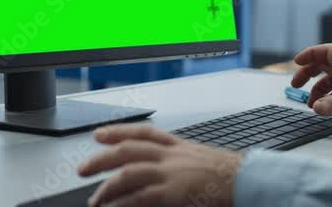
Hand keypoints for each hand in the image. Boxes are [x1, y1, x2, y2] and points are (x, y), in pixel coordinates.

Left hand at [77, 125, 241, 206]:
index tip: (99, 134)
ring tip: (95, 200)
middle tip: (82, 168)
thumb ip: (181, 162)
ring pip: (128, 173)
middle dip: (101, 158)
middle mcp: (171, 155)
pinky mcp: (173, 193)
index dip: (118, 131)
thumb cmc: (231, 175)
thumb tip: (163, 170)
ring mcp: (170, 173)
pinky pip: (139, 197)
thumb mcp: (202, 160)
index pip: (142, 132)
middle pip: (127, 149)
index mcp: (178, 145)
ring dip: (107, 187)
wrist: (249, 181)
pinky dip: (122, 203)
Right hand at [290, 43, 331, 129]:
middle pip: (325, 64)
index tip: (297, 62)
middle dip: (308, 72)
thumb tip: (315, 106)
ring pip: (331, 78)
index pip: (328, 51)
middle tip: (296, 84)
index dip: (311, 53)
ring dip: (318, 88)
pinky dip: (329, 96)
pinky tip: (327, 107)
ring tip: (311, 104)